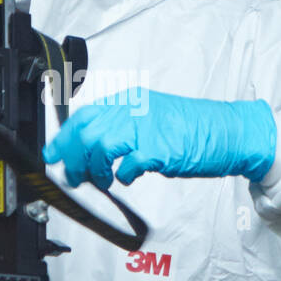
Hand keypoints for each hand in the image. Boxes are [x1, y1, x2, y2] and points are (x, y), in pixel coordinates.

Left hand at [42, 91, 276, 189]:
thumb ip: (123, 125)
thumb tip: (91, 146)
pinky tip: (130, 177)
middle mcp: (135, 110)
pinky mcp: (161, 149)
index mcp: (131, 101)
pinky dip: (124, 176)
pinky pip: (129, 166)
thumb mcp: (151, 117)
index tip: (52, 154)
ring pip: (101, 146)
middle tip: (74, 176)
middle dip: (74, 158)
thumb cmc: (191, 128)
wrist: (227, 132)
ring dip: (96, 169)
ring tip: (102, 180)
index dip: (63, 137)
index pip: (85, 115)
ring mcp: (148, 128)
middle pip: (87, 132)